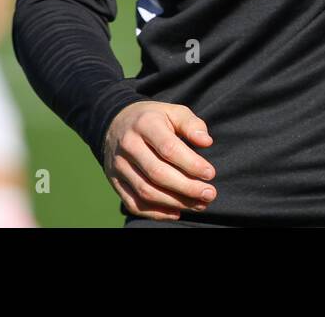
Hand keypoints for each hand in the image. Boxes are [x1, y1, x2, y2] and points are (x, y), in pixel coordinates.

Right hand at [103, 101, 216, 221]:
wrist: (116, 123)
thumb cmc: (155, 118)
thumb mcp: (174, 111)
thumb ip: (192, 124)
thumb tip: (206, 142)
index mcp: (145, 124)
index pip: (169, 148)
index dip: (191, 164)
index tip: (210, 174)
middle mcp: (128, 145)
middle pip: (157, 173)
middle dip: (186, 188)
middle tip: (210, 194)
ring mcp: (118, 165)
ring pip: (146, 191)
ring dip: (175, 202)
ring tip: (199, 205)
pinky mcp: (114, 181)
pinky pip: (133, 203)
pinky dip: (155, 213)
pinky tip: (177, 213)